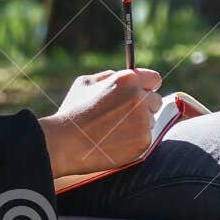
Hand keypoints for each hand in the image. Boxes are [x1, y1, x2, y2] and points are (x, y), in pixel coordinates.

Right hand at [39, 68, 162, 178]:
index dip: (147, 86)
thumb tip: (122, 76)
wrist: (65, 143)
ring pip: (150, 121)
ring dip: (139, 124)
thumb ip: (108, 77)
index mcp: (127, 79)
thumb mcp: (85, 83)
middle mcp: (140, 98)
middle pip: (155, 101)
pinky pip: (145, 139)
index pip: (154, 79)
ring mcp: (144, 121)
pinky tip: (115, 142)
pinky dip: (134, 141)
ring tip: (114, 130)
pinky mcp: (144, 141)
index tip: (142, 93)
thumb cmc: (72, 111)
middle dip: (143, 107)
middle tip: (124, 115)